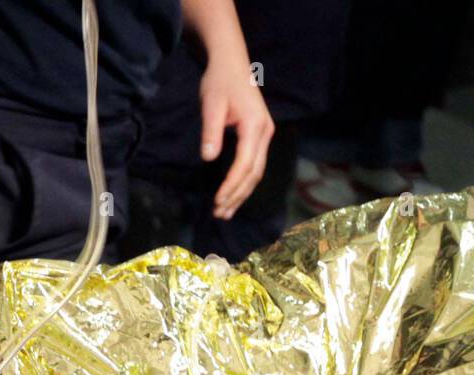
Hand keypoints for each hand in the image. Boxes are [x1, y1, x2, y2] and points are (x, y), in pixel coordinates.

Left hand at [199, 57, 274, 219]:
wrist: (231, 63)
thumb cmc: (219, 82)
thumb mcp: (211, 105)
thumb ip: (211, 132)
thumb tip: (208, 158)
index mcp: (254, 126)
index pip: (245, 164)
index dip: (232, 185)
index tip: (217, 201)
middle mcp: (265, 132)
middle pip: (254, 173)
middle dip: (237, 195)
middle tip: (220, 213)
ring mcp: (265, 134)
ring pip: (256, 171)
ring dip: (241, 193)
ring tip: (225, 211)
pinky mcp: (260, 135)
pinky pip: (255, 164)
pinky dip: (244, 182)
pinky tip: (233, 194)